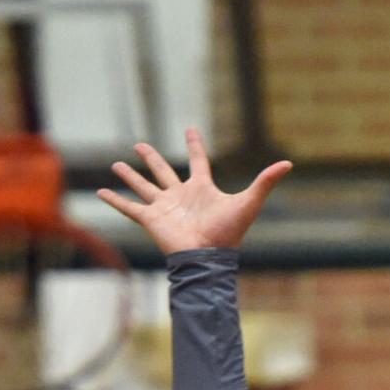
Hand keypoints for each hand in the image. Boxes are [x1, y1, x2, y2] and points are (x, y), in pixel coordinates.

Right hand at [97, 127, 291, 253]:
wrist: (208, 259)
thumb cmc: (229, 234)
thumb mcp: (249, 202)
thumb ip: (266, 182)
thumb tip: (289, 163)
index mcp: (202, 189)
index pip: (198, 162)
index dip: (194, 146)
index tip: (190, 131)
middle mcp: (181, 196)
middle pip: (163, 172)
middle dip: (151, 158)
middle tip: (140, 145)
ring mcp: (165, 208)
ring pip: (144, 186)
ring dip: (130, 176)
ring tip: (117, 163)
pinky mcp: (151, 219)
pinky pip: (130, 207)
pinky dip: (115, 200)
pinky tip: (100, 192)